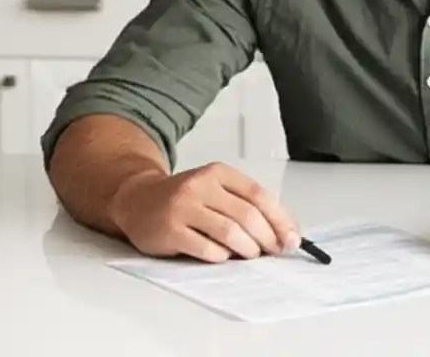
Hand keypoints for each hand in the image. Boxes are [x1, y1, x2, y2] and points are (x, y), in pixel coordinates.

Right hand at [108, 162, 300, 262]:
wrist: (136, 199)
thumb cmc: (185, 199)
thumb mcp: (215, 189)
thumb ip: (244, 204)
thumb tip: (282, 231)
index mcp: (219, 173)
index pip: (259, 195)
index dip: (280, 219)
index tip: (292, 238)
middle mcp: (200, 186)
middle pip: (247, 215)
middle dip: (267, 237)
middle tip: (274, 251)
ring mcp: (183, 207)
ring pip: (229, 231)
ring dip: (247, 248)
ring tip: (251, 254)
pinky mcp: (169, 230)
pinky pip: (204, 248)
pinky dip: (221, 256)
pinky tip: (223, 256)